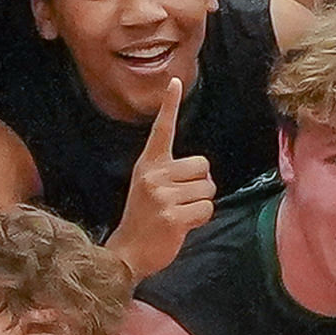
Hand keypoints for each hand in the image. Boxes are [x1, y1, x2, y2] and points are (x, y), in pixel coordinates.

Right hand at [113, 82, 213, 273]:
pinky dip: (201, 219)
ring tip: (178, 213)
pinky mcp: (173, 216)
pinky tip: (182, 226)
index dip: (169, 105)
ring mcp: (162, 195)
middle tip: (180, 200)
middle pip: (203, 165)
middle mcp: (154, 175)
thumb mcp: (149, 186)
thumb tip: (203, 172)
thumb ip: (170, 173)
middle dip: (201, 184)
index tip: (174, 81)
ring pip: (208, 189)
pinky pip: (206, 210)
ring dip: (200, 204)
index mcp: (148, 164)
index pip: (162, 130)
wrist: (127, 253)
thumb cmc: (145, 219)